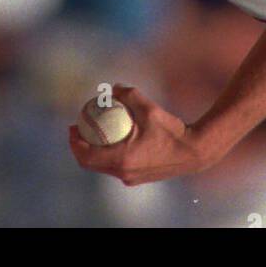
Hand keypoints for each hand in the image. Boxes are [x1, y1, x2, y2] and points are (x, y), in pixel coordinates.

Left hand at [68, 85, 212, 185]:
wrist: (193, 152)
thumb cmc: (171, 130)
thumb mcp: (148, 108)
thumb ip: (128, 95)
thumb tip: (113, 87)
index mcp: (121, 159)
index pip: (86, 156)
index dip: (74, 143)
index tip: (72, 127)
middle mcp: (123, 173)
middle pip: (91, 164)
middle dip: (80, 147)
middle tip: (78, 129)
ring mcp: (130, 178)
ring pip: (103, 167)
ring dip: (94, 152)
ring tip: (93, 133)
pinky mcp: (138, 178)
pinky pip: (115, 167)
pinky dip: (108, 155)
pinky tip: (113, 139)